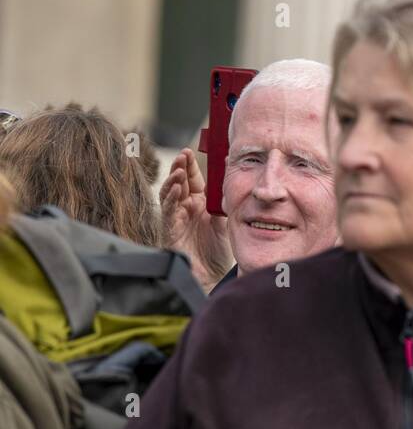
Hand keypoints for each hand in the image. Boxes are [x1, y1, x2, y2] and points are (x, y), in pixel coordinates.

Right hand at [159, 148, 233, 290]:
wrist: (211, 278)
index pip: (192, 178)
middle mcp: (185, 208)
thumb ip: (223, 197)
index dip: (189, 165)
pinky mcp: (170, 231)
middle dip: (179, 167)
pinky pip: (168, 212)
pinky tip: (176, 190)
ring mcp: (176, 219)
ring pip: (169, 194)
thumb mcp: (224, 218)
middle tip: (183, 155)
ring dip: (173, 180)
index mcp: (198, 202)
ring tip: (179, 170)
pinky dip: (171, 199)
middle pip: (178, 182)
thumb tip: (228, 171)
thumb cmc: (217, 250)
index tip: (189, 151)